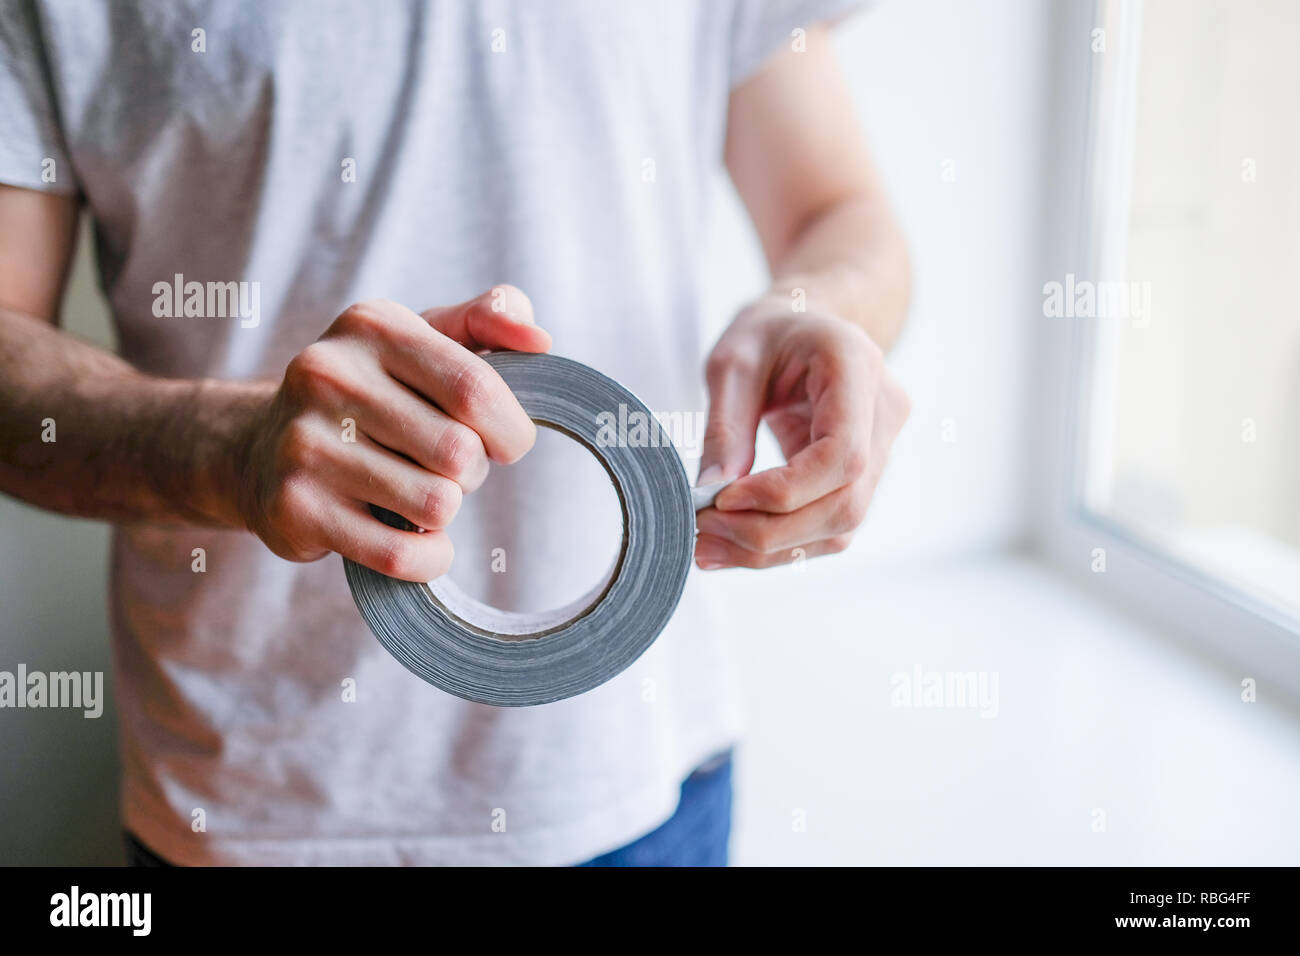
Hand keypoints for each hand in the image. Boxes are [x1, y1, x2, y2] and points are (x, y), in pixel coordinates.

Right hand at [236, 287, 549, 580]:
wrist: (260, 452)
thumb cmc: (371, 395)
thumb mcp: (422, 339)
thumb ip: (487, 321)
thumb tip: (538, 339)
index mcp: (372, 325)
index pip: (476, 389)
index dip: (510, 430)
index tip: (505, 443)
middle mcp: (328, 375)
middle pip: (460, 453)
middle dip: (474, 472)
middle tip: (446, 468)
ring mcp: (305, 443)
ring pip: (435, 505)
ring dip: (445, 513)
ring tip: (419, 494)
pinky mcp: (294, 508)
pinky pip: (400, 553)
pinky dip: (427, 557)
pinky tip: (416, 539)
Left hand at [694, 297, 909, 568]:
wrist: (807, 323)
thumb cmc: (770, 332)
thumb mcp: (731, 360)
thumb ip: (725, 425)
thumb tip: (712, 492)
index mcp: (857, 368)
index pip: (842, 455)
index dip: (784, 491)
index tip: (722, 500)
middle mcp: (884, 412)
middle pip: (845, 503)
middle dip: (770, 531)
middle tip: (703, 534)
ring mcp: (884, 447)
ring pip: (841, 525)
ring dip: (772, 548)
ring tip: (708, 547)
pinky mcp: (865, 475)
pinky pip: (830, 524)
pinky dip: (781, 542)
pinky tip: (732, 543)